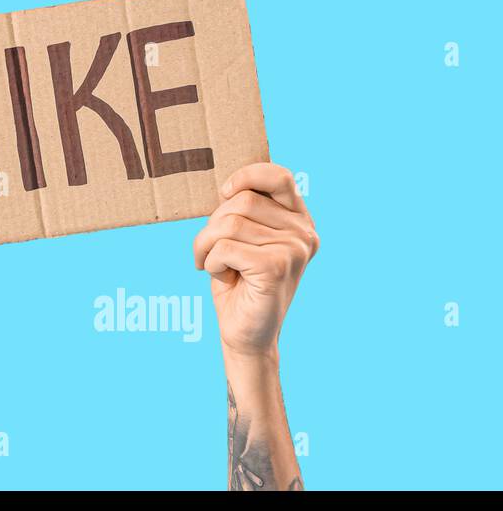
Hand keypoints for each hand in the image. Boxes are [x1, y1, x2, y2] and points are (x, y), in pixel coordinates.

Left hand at [193, 162, 318, 357]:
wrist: (245, 333)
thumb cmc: (238, 282)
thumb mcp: (242, 237)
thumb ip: (244, 209)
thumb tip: (229, 186)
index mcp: (299, 221)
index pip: (278, 176)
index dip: (246, 176)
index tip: (225, 193)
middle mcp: (304, 233)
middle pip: (242, 201)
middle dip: (212, 225)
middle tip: (210, 250)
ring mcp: (294, 250)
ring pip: (228, 224)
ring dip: (207, 245)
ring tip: (214, 265)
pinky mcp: (277, 268)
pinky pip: (224, 248)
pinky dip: (212, 262)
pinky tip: (222, 277)